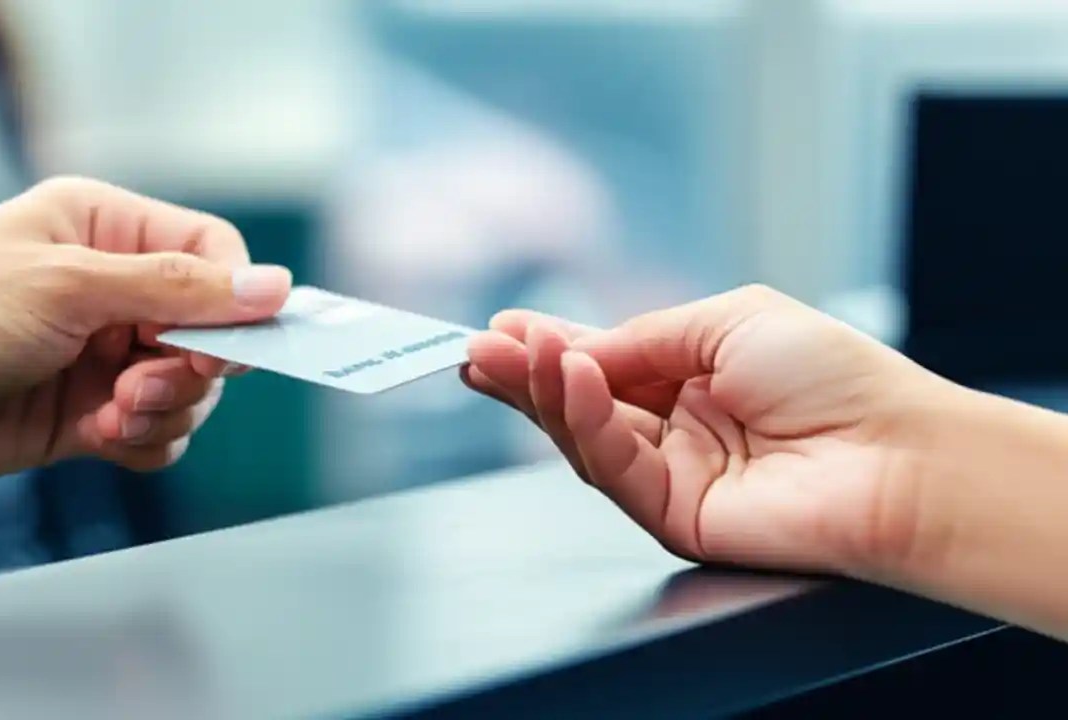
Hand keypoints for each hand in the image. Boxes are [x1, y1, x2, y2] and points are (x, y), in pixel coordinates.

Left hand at [0, 177, 290, 481]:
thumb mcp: (69, 287)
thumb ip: (176, 288)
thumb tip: (273, 286)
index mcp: (108, 228)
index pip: (213, 256)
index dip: (234, 301)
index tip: (224, 346)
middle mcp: (114, 289)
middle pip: (212, 330)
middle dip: (193, 368)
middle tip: (149, 384)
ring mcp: (105, 353)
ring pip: (191, 388)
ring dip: (167, 409)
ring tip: (114, 414)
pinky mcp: (92, 411)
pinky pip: (159, 431)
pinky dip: (146, 441)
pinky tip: (101, 439)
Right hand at [463, 285, 953, 576]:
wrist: (896, 455)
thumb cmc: (834, 377)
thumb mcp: (727, 319)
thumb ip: (642, 336)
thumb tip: (573, 347)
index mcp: (690, 378)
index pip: (603, 363)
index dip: (550, 346)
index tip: (501, 328)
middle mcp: (674, 428)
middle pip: (579, 404)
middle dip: (525, 373)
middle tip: (476, 348)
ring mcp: (671, 474)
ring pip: (584, 439)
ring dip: (545, 392)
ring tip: (514, 353)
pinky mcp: (672, 517)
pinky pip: (614, 468)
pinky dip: (586, 422)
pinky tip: (572, 379)